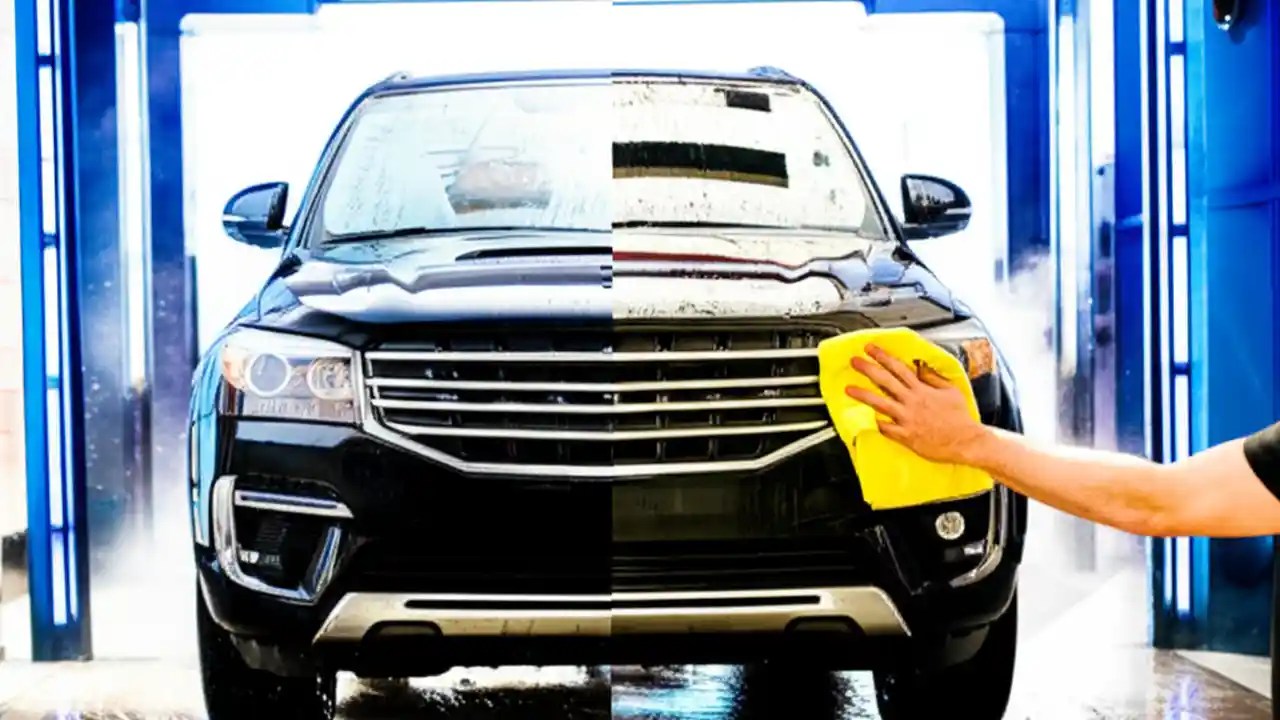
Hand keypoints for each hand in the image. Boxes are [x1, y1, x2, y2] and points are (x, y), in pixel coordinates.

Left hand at [845, 344, 990, 464]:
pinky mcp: (906, 436)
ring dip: (863, 395)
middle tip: (855, 361)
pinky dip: (876, 423)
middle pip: (886, 381)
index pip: (899, 368)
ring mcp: (908, 419)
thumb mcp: (951, 391)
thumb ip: (933, 378)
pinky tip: (866, 418)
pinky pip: (886, 428)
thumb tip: (921, 367)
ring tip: (849, 389)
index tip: (871, 349)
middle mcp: (912, 402)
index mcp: (922, 390)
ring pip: (880, 403)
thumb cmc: (960, 418)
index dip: (883, 357)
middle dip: (868, 369)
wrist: (966, 441)